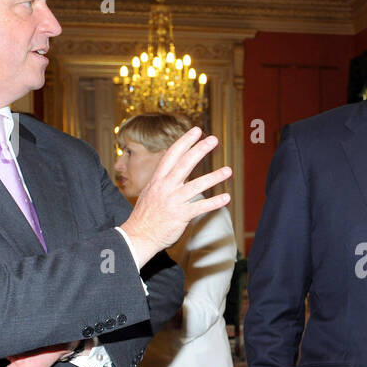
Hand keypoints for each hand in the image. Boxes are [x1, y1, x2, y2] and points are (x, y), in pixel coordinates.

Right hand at [120, 126, 231, 265]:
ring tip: (228, 170)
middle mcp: (165, 187)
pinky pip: (201, 207)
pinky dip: (214, 202)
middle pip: (185, 163)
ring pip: (197, 185)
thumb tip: (177, 172)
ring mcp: (173, 201)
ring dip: (214, 177)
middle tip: (214, 139)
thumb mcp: (150, 192)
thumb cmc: (145, 216)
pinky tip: (226, 197)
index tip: (196, 130)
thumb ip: (164, 182)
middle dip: (200, 149)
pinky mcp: (181, 215)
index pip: (172, 155)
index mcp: (158, 180)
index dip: (185, 141)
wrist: (137, 236)